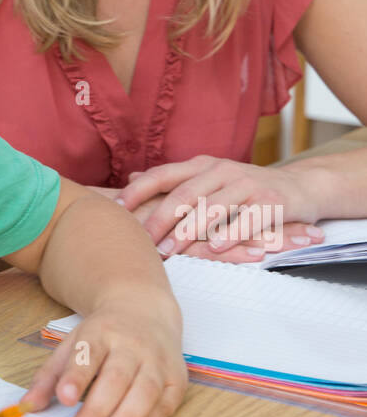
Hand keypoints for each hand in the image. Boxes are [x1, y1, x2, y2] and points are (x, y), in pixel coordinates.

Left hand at [21, 291, 187, 416]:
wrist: (145, 308)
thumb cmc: (104, 333)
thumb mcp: (72, 343)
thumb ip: (49, 376)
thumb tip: (27, 407)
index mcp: (102, 331)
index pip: (88, 354)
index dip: (76, 376)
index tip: (63, 398)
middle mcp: (132, 344)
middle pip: (116, 378)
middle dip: (97, 410)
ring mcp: (157, 360)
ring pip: (145, 391)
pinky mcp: (176, 377)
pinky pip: (165, 403)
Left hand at [116, 156, 324, 259]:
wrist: (301, 187)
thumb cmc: (246, 189)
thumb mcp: (209, 178)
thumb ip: (174, 180)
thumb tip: (132, 179)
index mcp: (203, 165)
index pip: (164, 175)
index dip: (139, 191)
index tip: (115, 210)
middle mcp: (223, 171)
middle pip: (185, 194)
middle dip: (160, 219)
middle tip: (142, 242)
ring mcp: (247, 185)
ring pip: (212, 208)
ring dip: (188, 232)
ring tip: (170, 251)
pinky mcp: (271, 202)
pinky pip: (247, 220)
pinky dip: (229, 234)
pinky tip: (215, 249)